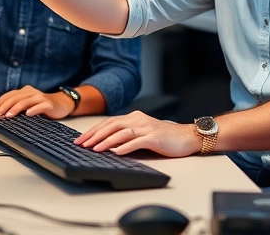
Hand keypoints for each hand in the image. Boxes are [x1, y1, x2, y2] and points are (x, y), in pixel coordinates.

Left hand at [0, 85, 75, 119]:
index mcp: (23, 92)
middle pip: (13, 98)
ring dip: (15, 108)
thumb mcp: (24, 105)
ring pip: (25, 101)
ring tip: (7, 116)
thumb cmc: (42, 105)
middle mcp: (30, 92)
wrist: (62, 103)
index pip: (7, 97)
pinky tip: (28, 114)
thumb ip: (9, 106)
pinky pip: (40, 106)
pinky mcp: (48, 104)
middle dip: (2, 108)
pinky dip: (34, 109)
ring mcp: (40, 97)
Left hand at [74, 111, 199, 156]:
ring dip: (106, 141)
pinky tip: (115, 152)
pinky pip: (136, 142)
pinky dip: (124, 147)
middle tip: (82, 144)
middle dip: (94, 135)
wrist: (188, 136)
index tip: (81, 139)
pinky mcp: (154, 137)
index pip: (109, 122)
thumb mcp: (144, 133)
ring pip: (121, 132)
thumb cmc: (166, 137)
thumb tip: (108, 145)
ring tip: (94, 149)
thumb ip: (128, 135)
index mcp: (135, 117)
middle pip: (112, 125)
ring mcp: (147, 128)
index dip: (94, 130)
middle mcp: (139, 119)